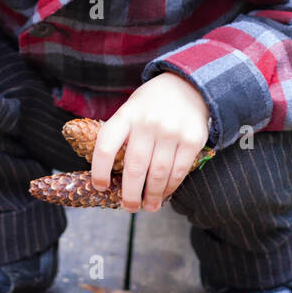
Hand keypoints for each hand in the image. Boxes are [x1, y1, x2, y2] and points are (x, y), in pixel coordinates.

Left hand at [90, 73, 210, 212]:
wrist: (188, 85)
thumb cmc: (152, 104)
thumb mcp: (131, 109)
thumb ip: (122, 136)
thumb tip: (111, 175)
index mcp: (127, 115)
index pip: (106, 147)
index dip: (100, 171)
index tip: (101, 186)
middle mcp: (148, 122)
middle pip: (134, 168)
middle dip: (130, 194)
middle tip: (129, 206)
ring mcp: (171, 131)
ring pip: (158, 174)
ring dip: (152, 195)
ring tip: (148, 206)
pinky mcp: (191, 139)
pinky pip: (178, 171)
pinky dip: (170, 187)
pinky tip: (165, 193)